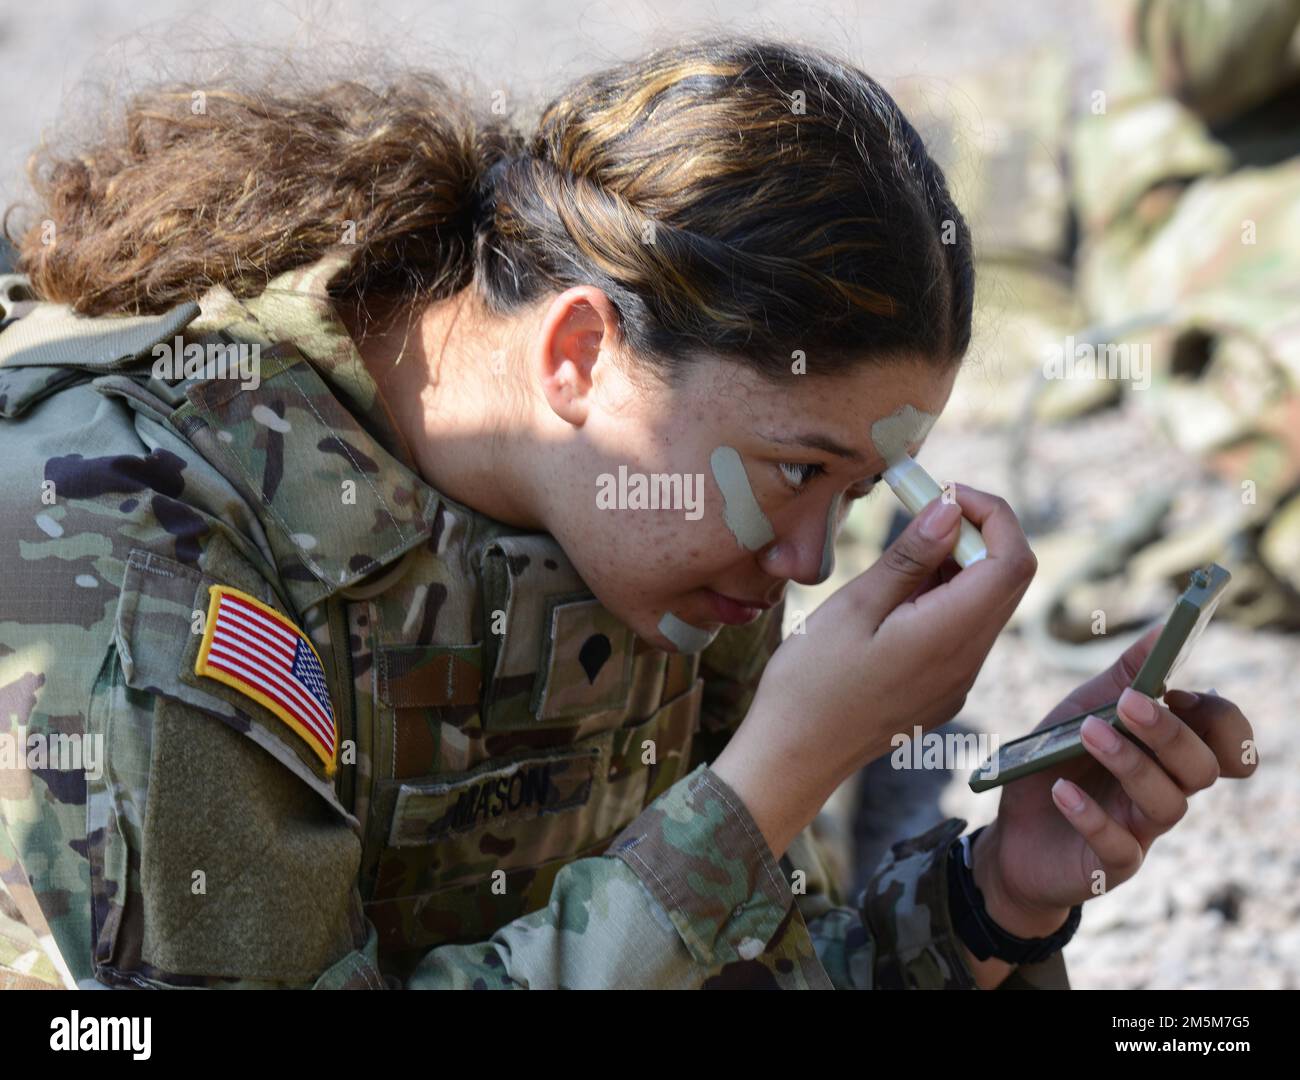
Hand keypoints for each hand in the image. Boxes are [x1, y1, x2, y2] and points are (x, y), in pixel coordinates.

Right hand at [714, 485, 1036, 857]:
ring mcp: (959, 679)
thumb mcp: (854, 606)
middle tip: (919, 512)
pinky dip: (946, 597)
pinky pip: (965, 631)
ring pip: (987, 604)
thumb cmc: (811, 680)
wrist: (794, 756)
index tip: (945, 494)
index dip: (993, 514)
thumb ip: (910, 558)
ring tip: (899, 557)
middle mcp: (968, 659)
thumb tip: (951, 511)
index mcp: (950, 635)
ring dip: (958, 566)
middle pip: (1009, 578)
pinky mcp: (943, 690)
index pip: (1013, 559)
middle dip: (975, 533)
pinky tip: (896, 597)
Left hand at [975, 624, 1257, 933]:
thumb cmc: (1054, 765)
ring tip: (1086, 733)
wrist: (1011, 835)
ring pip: (1170, 804)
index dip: (1217, 718)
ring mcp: (1142, 830)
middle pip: (1202, 767)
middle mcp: (1165, 790)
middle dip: (1169, 732)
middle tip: (1126, 703)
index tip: (1178, 692)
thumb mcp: (1079, 710)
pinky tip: (1061, 790)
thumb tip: (1167, 627)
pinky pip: (1118, 844)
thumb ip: (1122, 675)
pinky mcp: (1112, 865)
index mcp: (1165, 752)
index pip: (1224, 738)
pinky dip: (1090, 815)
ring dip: (1130, 764)